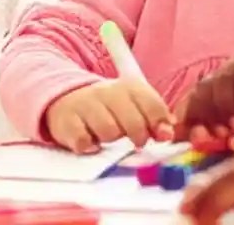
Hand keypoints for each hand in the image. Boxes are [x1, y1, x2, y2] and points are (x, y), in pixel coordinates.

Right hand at [44, 79, 173, 153]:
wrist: (65, 99)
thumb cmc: (107, 108)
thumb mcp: (132, 106)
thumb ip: (153, 117)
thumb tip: (168, 132)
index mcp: (127, 87)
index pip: (151, 104)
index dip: (159, 123)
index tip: (161, 136)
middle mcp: (106, 92)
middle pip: (133, 121)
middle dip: (138, 136)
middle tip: (136, 142)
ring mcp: (84, 105)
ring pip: (108, 131)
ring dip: (111, 140)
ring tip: (107, 137)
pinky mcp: (66, 121)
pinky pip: (83, 141)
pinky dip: (88, 146)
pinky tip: (90, 141)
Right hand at [177, 45, 233, 144]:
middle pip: (218, 82)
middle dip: (222, 110)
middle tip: (231, 134)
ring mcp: (226, 75)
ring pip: (203, 90)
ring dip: (204, 115)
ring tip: (214, 137)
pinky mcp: (219, 93)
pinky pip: (197, 101)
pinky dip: (192, 117)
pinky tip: (191, 134)